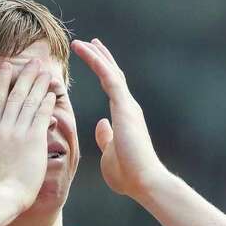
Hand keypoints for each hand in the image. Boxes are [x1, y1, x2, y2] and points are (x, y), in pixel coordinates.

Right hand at [0, 59, 56, 207]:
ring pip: (29, 102)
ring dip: (38, 84)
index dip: (1, 81)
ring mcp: (18, 133)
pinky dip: (47, 102)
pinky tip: (52, 92)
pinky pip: (41, 116)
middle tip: (33, 62)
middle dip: (25, 76)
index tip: (6, 66)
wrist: (1, 199)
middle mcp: (4, 129)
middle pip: (15, 95)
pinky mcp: (33, 141)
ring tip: (45, 71)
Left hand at [71, 38, 167, 198]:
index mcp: (124, 117)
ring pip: (110, 72)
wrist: (145, 182)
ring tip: (80, 43)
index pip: (113, 89)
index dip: (103, 73)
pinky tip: (84, 49)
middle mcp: (128, 107)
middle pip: (113, 75)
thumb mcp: (110, 154)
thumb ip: (105, 138)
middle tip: (90, 42)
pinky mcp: (125, 106)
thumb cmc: (128, 176)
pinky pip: (108, 76)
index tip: (95, 61)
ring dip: (95, 55)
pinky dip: (96, 61)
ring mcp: (128, 106)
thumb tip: (101, 124)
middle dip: (102, 58)